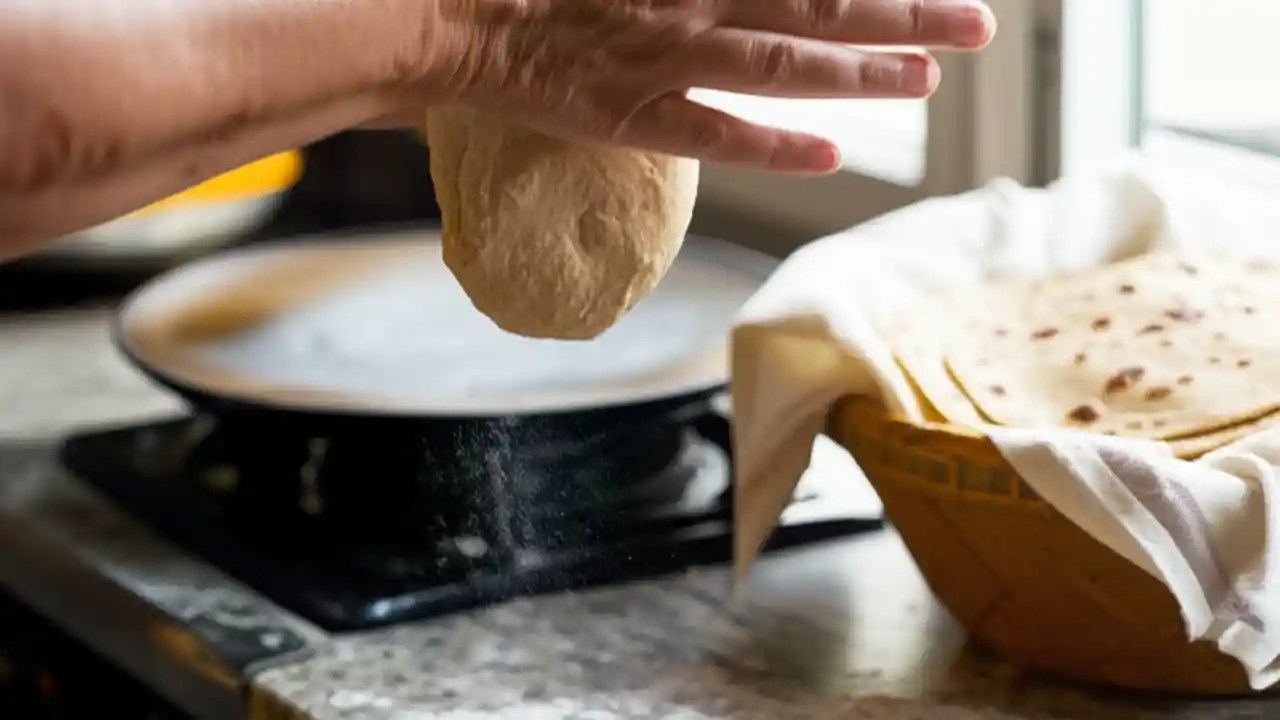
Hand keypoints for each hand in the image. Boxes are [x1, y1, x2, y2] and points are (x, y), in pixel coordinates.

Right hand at [422, 0, 995, 172]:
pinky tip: (832, 154)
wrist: (446, 16)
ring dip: (860, 75)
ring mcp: (665, 61)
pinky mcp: (631, 116)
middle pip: (819, 7)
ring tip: (927, 83)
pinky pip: (715, 134)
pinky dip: (775, 145)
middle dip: (905, 16)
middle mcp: (691, 0)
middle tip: (976, 28)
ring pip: (784, 68)